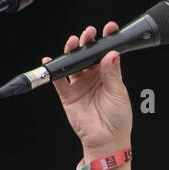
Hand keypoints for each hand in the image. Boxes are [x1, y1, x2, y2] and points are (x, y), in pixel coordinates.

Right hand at [43, 22, 132, 154]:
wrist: (107, 140)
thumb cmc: (118, 119)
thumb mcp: (118, 93)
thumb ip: (112, 73)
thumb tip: (111, 54)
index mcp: (109, 74)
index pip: (106, 53)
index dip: (107, 40)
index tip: (109, 28)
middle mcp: (93, 77)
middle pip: (88, 55)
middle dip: (87, 42)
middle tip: (88, 34)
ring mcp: (80, 85)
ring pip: (73, 64)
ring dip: (72, 52)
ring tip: (73, 43)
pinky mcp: (68, 95)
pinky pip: (58, 80)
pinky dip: (53, 70)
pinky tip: (50, 60)